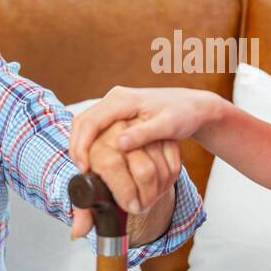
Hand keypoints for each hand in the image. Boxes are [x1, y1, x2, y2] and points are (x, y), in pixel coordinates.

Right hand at [68, 86, 216, 174]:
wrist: (193, 106)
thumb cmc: (183, 114)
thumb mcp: (167, 125)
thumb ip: (144, 134)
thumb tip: (119, 144)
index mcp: (122, 99)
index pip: (91, 121)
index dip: (83, 145)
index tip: (84, 166)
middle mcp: (114, 100)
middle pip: (82, 122)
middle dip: (77, 147)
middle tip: (81, 171)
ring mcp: (114, 107)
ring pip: (86, 125)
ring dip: (81, 146)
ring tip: (85, 169)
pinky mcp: (117, 115)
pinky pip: (95, 129)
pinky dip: (89, 144)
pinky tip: (93, 161)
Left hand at [69, 118, 181, 239]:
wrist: (118, 154)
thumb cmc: (101, 176)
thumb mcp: (90, 192)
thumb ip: (84, 212)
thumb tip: (78, 232)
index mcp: (97, 146)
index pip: (113, 165)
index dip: (124, 191)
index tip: (130, 207)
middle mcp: (119, 132)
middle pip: (144, 170)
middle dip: (146, 197)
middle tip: (141, 207)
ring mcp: (143, 132)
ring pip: (162, 169)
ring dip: (158, 192)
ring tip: (147, 198)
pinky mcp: (161, 135)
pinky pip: (174, 164)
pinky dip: (169, 182)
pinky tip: (158, 186)